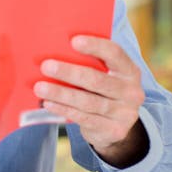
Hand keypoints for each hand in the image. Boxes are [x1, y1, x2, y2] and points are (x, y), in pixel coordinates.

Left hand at [33, 35, 148, 168]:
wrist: (114, 127)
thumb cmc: (100, 91)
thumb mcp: (103, 75)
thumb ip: (88, 63)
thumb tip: (52, 48)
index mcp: (129, 71)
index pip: (115, 53)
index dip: (95, 46)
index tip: (73, 41)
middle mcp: (132, 91)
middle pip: (96, 80)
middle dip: (69, 72)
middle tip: (46, 66)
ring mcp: (125, 113)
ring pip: (87, 102)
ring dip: (61, 94)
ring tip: (40, 88)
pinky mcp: (114, 130)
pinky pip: (84, 118)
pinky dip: (63, 110)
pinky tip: (48, 103)